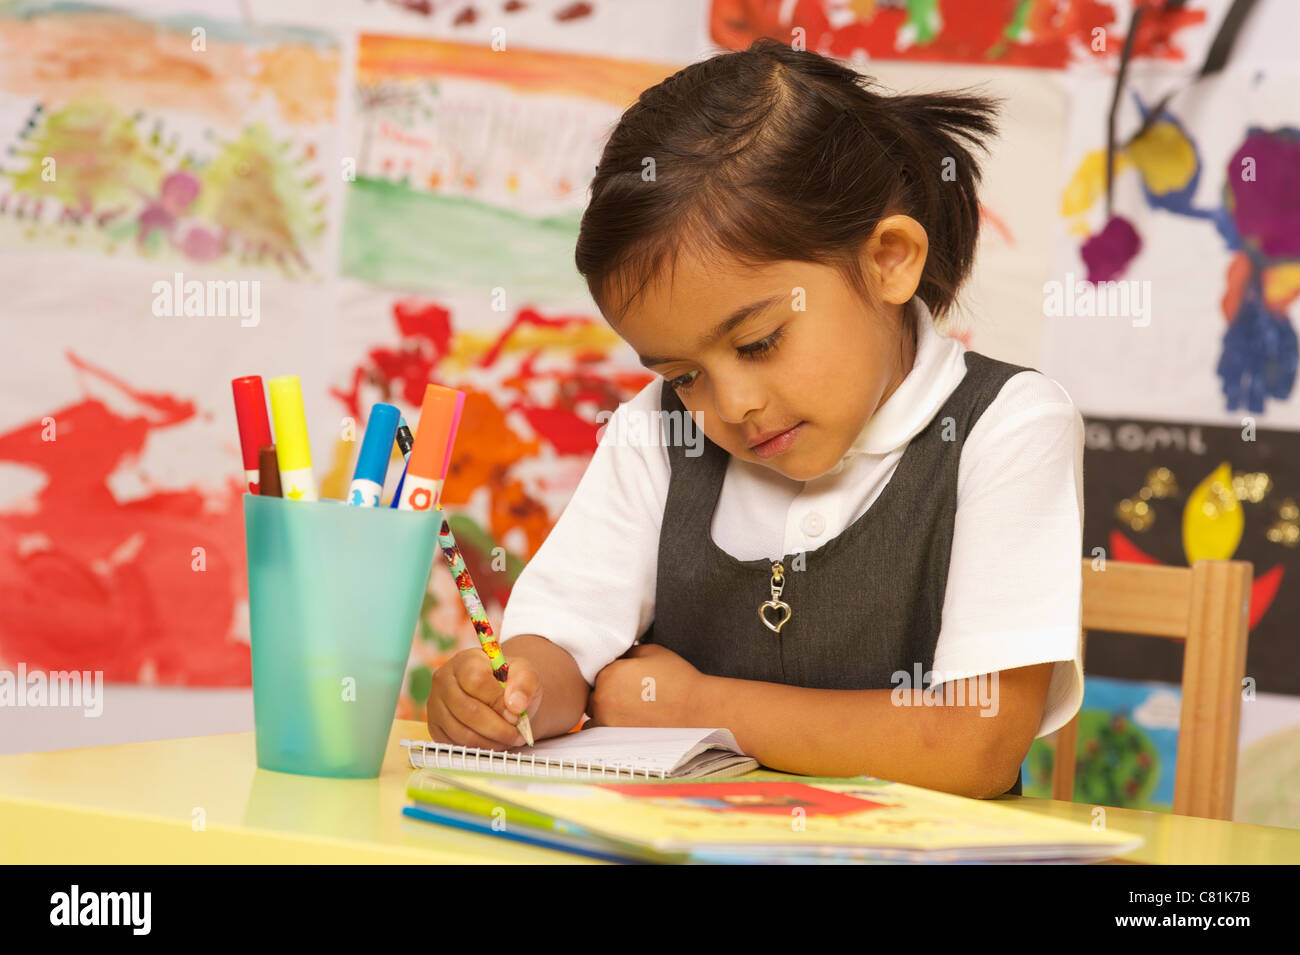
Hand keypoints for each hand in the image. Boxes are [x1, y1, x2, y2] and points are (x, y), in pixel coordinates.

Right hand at [426, 648, 541, 748]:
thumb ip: (525, 683)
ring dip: (491, 742)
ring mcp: (435, 705)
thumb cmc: (510, 682)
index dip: (498, 701)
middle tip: (518, 734)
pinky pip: (456, 745)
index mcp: (465, 661)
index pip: (476, 680)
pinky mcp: (435, 728)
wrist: (498, 696)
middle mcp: (444, 680)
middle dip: (498, 728)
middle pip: (468, 711)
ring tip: (509, 739)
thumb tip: (515, 705)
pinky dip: (480, 749)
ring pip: (462, 732)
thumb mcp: (525, 674)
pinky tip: (494, 742)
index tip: (517, 713)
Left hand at [586, 643, 704, 728]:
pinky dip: (607, 727)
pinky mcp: (616, 738)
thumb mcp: (650, 651)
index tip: (625, 675)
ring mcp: (607, 721)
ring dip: (604, 709)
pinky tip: (626, 721)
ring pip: (594, 712)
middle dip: (605, 690)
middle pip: (592, 692)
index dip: (610, 671)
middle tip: (628, 691)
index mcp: (608, 673)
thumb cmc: (677, 678)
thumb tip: (616, 656)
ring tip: (628, 707)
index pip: (596, 669)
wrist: (695, 709)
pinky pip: (599, 732)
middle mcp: (602, 698)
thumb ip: (626, 652)